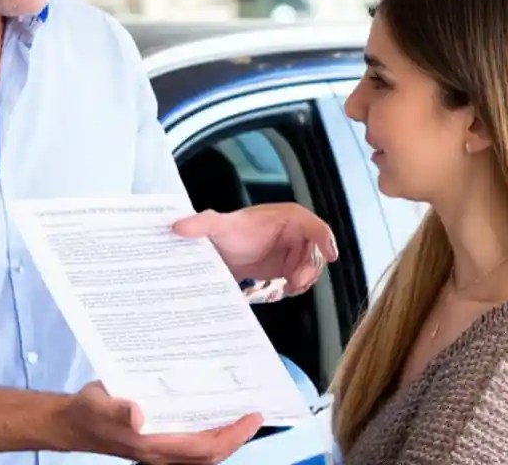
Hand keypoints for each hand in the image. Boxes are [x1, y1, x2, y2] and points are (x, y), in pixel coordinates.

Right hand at [59, 382, 262, 463]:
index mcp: (153, 445)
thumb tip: (138, 416)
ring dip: (224, 434)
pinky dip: (208, 428)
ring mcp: (161, 448)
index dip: (232, 436)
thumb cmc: (87, 412)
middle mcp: (162, 451)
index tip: (253, 417)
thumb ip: (117, 410)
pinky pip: (192, 440)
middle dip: (236, 437)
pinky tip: (212, 408)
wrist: (71, 423)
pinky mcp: (158, 439)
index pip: (204, 449)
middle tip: (255, 412)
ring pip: (203, 449)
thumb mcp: (98, 405)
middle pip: (210, 454)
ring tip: (240, 409)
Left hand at [173, 203, 337, 295]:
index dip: (325, 240)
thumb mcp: (215, 228)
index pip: (314, 226)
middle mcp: (295, 233)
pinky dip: (295, 287)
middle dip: (310, 269)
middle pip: (316, 252)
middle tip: (295, 282)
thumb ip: (199, 225)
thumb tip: (177, 226)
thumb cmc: (224, 235)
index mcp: (287, 217)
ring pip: (312, 268)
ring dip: (302, 280)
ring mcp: (294, 251)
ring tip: (286, 287)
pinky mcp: (289, 266)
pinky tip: (281, 289)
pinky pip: (302, 279)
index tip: (330, 255)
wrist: (222, 251)